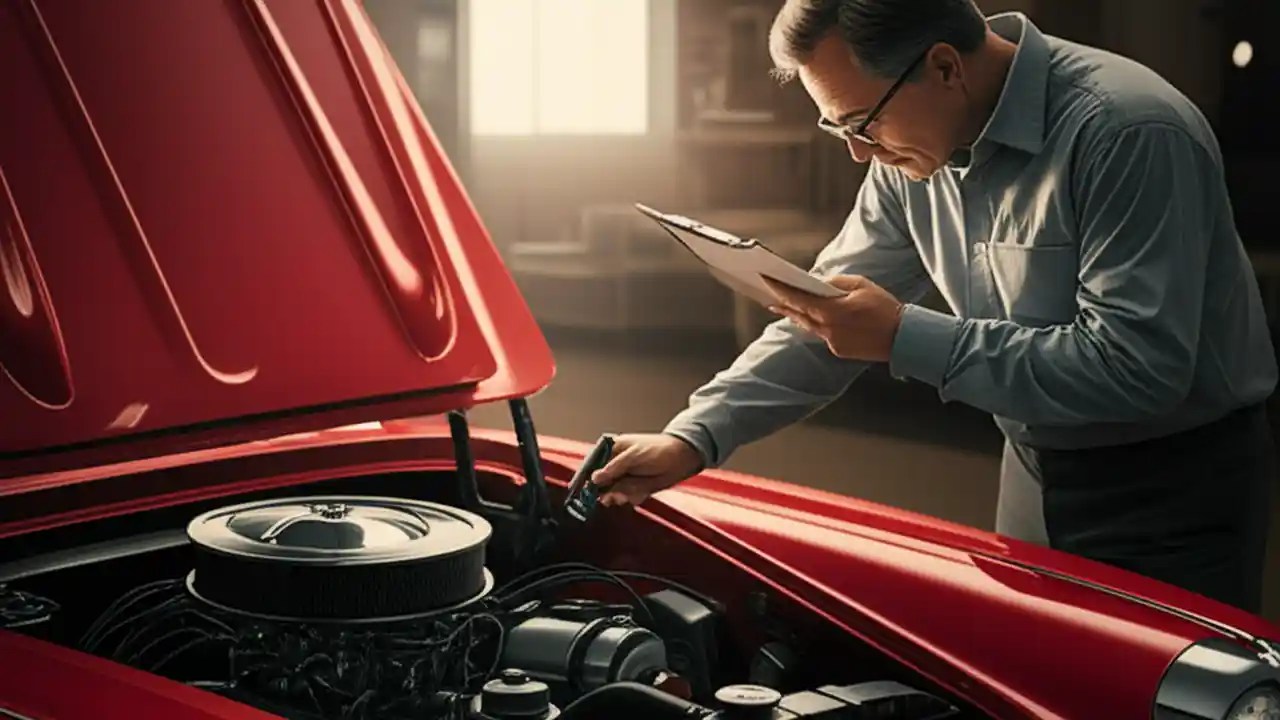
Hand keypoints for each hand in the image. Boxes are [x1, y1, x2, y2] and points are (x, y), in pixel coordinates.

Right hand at [590, 433, 703, 507]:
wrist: (681, 458)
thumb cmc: (658, 449)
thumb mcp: (633, 455)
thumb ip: (614, 468)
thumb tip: (595, 478)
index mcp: (610, 449)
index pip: (592, 466)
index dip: (587, 479)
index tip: (586, 491)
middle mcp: (615, 464)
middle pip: (600, 483)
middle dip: (605, 492)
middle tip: (610, 497)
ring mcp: (624, 477)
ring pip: (613, 493)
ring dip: (619, 496)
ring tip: (626, 495)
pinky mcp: (634, 488)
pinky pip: (627, 497)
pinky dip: (632, 497)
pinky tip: (640, 492)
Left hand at [763, 275, 904, 361]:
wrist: (902, 337)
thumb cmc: (884, 308)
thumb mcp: (861, 285)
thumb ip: (836, 283)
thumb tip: (819, 283)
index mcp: (832, 311)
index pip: (799, 299)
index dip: (781, 290)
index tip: (767, 281)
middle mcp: (828, 329)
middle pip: (799, 315)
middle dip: (784, 304)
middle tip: (770, 295)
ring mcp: (832, 342)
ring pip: (809, 326)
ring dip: (798, 315)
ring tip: (785, 306)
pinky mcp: (838, 351)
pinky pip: (823, 335)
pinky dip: (819, 325)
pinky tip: (816, 318)